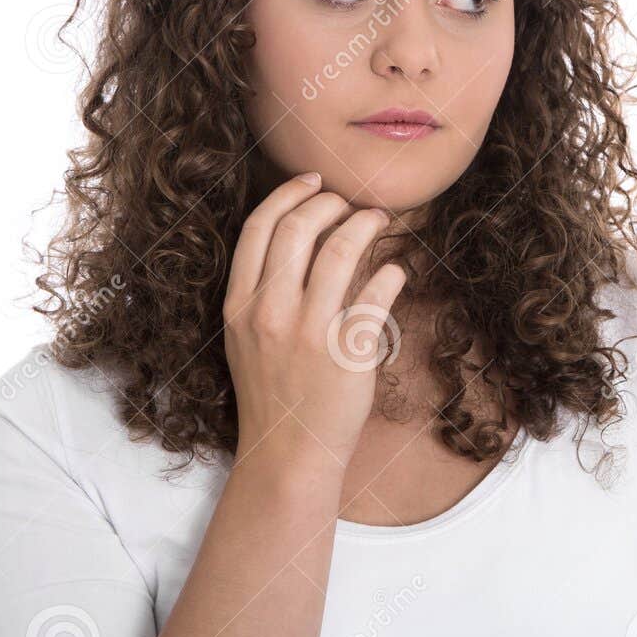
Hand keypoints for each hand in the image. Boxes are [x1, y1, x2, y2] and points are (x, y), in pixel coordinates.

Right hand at [222, 173, 405, 473]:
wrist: (287, 454)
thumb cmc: (272, 393)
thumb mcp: (245, 337)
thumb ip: (262, 289)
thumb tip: (299, 233)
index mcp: (239, 304)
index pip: (258, 227)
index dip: (289, 193)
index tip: (314, 182)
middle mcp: (269, 313)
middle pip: (297, 227)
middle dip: (329, 202)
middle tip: (351, 204)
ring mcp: (307, 333)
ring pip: (339, 250)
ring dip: (364, 225)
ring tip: (378, 222)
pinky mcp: (346, 354)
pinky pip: (376, 294)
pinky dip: (391, 272)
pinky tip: (396, 271)